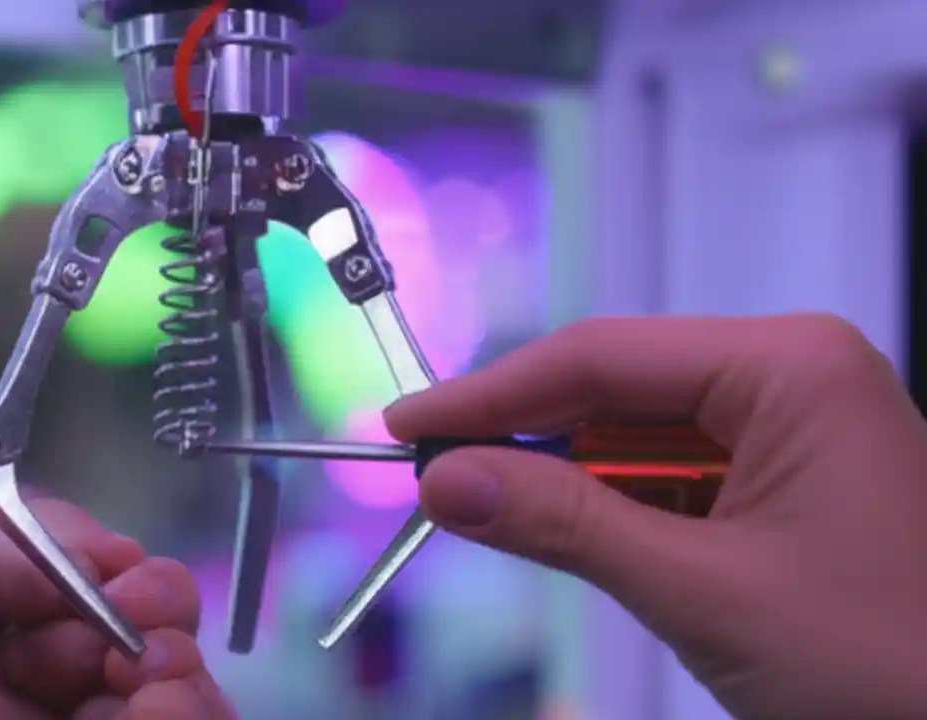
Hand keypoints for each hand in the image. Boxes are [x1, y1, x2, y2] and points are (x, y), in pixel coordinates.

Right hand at [386, 314, 926, 718]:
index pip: (601, 357)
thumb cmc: (881, 665)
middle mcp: (791, 378)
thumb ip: (565, 525)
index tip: (405, 426)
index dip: (491, 393)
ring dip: (564, 477)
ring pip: (639, 436)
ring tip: (480, 505)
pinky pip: (673, 476)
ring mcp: (792, 429)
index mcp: (789, 368)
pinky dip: (612, 507)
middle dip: (524, 436)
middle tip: (430, 476)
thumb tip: (442, 480)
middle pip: (616, 389)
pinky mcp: (787, 483)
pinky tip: (561, 527)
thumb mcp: (703, 591)